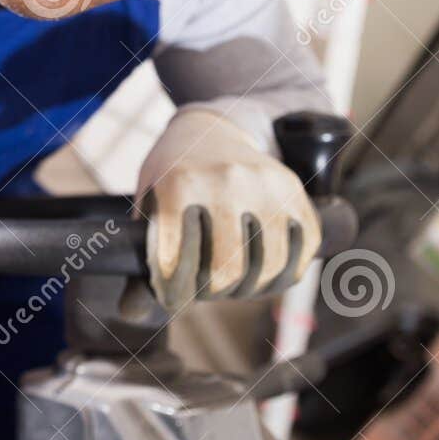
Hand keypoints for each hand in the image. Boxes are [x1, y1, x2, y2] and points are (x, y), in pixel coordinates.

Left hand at [135, 108, 319, 310]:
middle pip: (229, 270)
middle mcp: (227, 180)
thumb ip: (144, 252)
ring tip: (237, 284)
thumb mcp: (148, 201)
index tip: (173, 295)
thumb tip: (134, 312)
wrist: (212, 127)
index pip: (177, 262)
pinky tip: (267, 273)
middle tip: (209, 289)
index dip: (174, 291)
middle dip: (216, 292)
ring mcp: (266, 183)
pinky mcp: (294, 189)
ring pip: (272, 266)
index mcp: (181, 183)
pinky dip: (287, 271)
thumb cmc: (174, 174)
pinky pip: (304, 247)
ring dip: (253, 288)